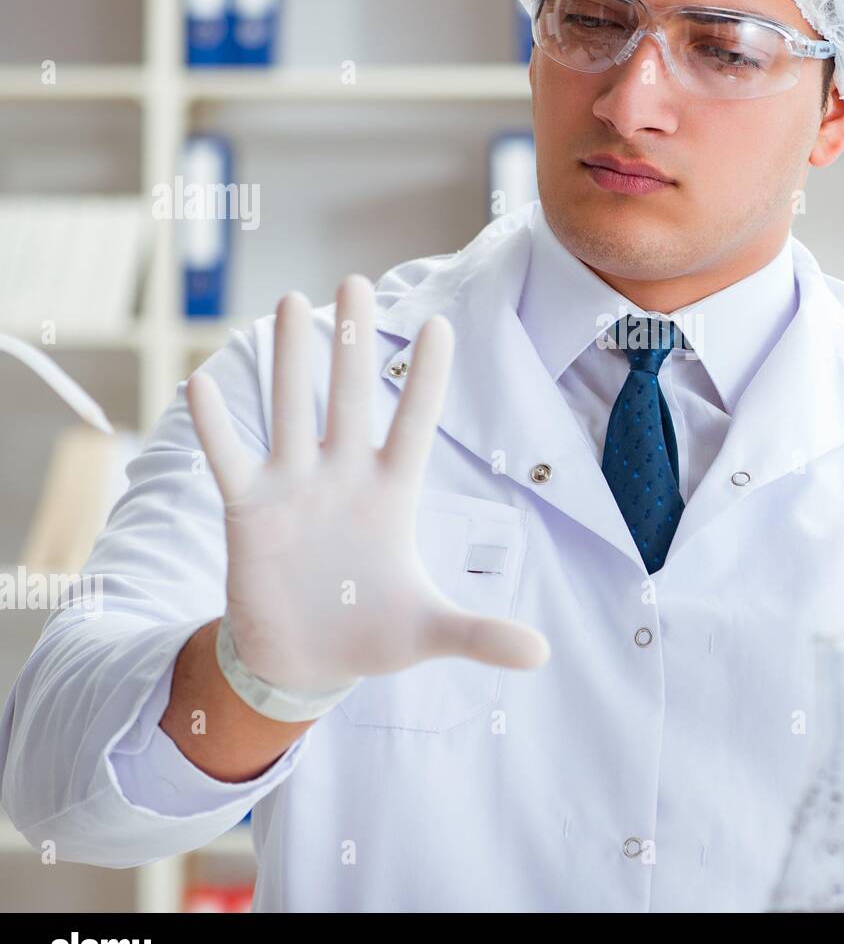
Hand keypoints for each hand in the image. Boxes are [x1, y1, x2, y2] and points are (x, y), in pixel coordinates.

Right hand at [187, 274, 549, 717]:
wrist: (306, 660)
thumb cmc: (371, 633)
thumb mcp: (430, 633)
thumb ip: (481, 633)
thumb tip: (542, 654)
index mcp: (393, 493)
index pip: (414, 423)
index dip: (426, 378)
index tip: (441, 325)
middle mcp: (344, 476)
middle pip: (351, 396)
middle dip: (353, 342)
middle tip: (355, 282)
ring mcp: (295, 487)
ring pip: (292, 409)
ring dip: (288, 360)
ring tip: (288, 300)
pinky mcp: (249, 511)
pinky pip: (229, 459)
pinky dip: (217, 426)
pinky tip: (201, 382)